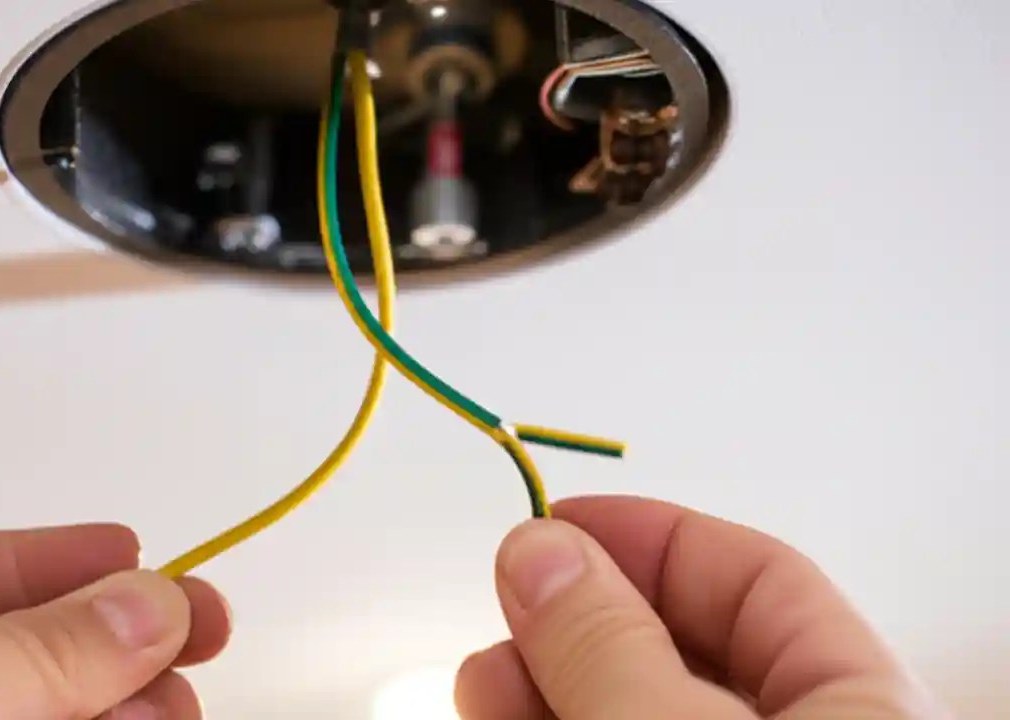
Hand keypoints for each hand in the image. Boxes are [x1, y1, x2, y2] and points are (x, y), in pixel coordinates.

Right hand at [456, 496, 949, 718]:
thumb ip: (611, 648)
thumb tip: (541, 553)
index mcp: (868, 712)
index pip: (758, 580)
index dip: (648, 534)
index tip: (555, 519)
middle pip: (679, 650)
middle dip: (576, 619)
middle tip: (510, 604)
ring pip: (630, 713)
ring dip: (545, 685)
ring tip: (482, 685)